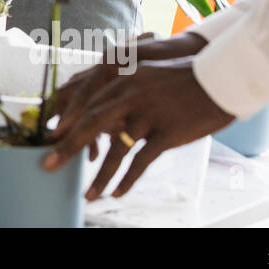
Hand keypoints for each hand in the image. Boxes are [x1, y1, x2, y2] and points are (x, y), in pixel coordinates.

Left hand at [43, 39, 229, 200]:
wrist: (220, 78)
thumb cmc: (183, 77)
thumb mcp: (148, 74)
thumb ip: (125, 90)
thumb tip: (104, 111)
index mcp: (124, 79)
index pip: (88, 103)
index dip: (69, 122)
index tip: (52, 137)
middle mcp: (131, 95)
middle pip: (91, 124)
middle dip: (68, 147)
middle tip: (49, 164)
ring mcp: (149, 114)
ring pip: (116, 150)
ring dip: (101, 176)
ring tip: (88, 194)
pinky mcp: (167, 133)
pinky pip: (141, 162)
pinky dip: (128, 179)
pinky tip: (118, 192)